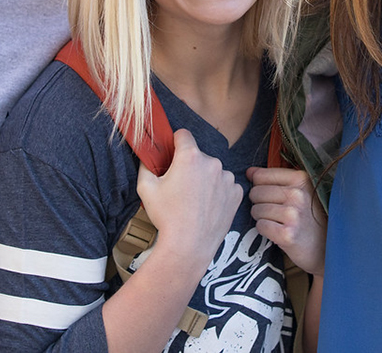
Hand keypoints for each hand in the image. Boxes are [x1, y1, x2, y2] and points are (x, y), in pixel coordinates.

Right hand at [136, 128, 242, 267]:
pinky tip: (206, 206)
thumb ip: (145, 165)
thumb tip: (146, 156)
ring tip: (194, 200)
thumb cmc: (167, 217)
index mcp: (190, 157)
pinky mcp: (235, 193)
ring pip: (213, 171)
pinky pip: (225, 185)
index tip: (172, 152)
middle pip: (198, 156)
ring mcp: (227, 178)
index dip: (175, 142)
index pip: (183, 135)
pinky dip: (217, 192)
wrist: (189, 246)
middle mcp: (212, 163)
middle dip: (189, 166)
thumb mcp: (146, 188)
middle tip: (180, 186)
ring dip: (205, 179)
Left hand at [247, 166, 325, 275]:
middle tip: (275, 212)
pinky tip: (277, 231)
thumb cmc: (308, 217)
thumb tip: (249, 172)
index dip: (260, 186)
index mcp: (301, 179)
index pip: (261, 176)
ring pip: (256, 209)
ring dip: (261, 217)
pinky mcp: (287, 234)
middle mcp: (298, 195)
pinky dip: (264, 230)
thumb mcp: (298, 191)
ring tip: (277, 222)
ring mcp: (293, 215)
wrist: (324, 248)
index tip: (272, 196)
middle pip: (256, 192)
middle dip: (259, 203)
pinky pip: (260, 226)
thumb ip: (274, 178)